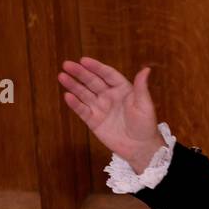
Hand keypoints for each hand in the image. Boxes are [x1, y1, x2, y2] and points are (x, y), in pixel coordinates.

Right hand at [58, 57, 163, 171]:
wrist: (140, 148)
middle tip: (67, 65)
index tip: (83, 60)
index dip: (95, 67)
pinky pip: (82, 110)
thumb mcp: (145, 105)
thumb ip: (141, 87)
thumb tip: (146, 69)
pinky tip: (67, 96)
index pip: (107, 74)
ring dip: (73, 85)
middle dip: (80, 73)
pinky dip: (75, 104)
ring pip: (84, 94)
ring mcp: (101, 108)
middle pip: (92, 81)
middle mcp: (109, 96)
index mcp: (122, 89)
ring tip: (62, 76)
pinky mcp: (94, 121)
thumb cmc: (146, 125)